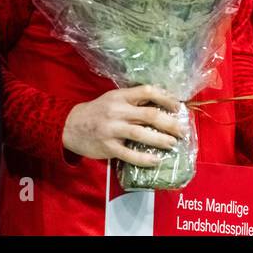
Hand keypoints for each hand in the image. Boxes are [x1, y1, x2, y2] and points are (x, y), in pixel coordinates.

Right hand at [63, 85, 186, 166]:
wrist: (70, 126)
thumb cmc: (96, 112)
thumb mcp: (113, 99)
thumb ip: (133, 100)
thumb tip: (161, 103)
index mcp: (120, 97)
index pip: (147, 92)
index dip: (165, 98)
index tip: (177, 106)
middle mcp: (117, 111)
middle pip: (149, 115)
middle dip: (170, 123)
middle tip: (182, 131)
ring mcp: (112, 130)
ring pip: (142, 134)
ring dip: (161, 140)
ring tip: (172, 144)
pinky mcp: (108, 147)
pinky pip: (130, 154)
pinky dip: (144, 158)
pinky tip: (156, 160)